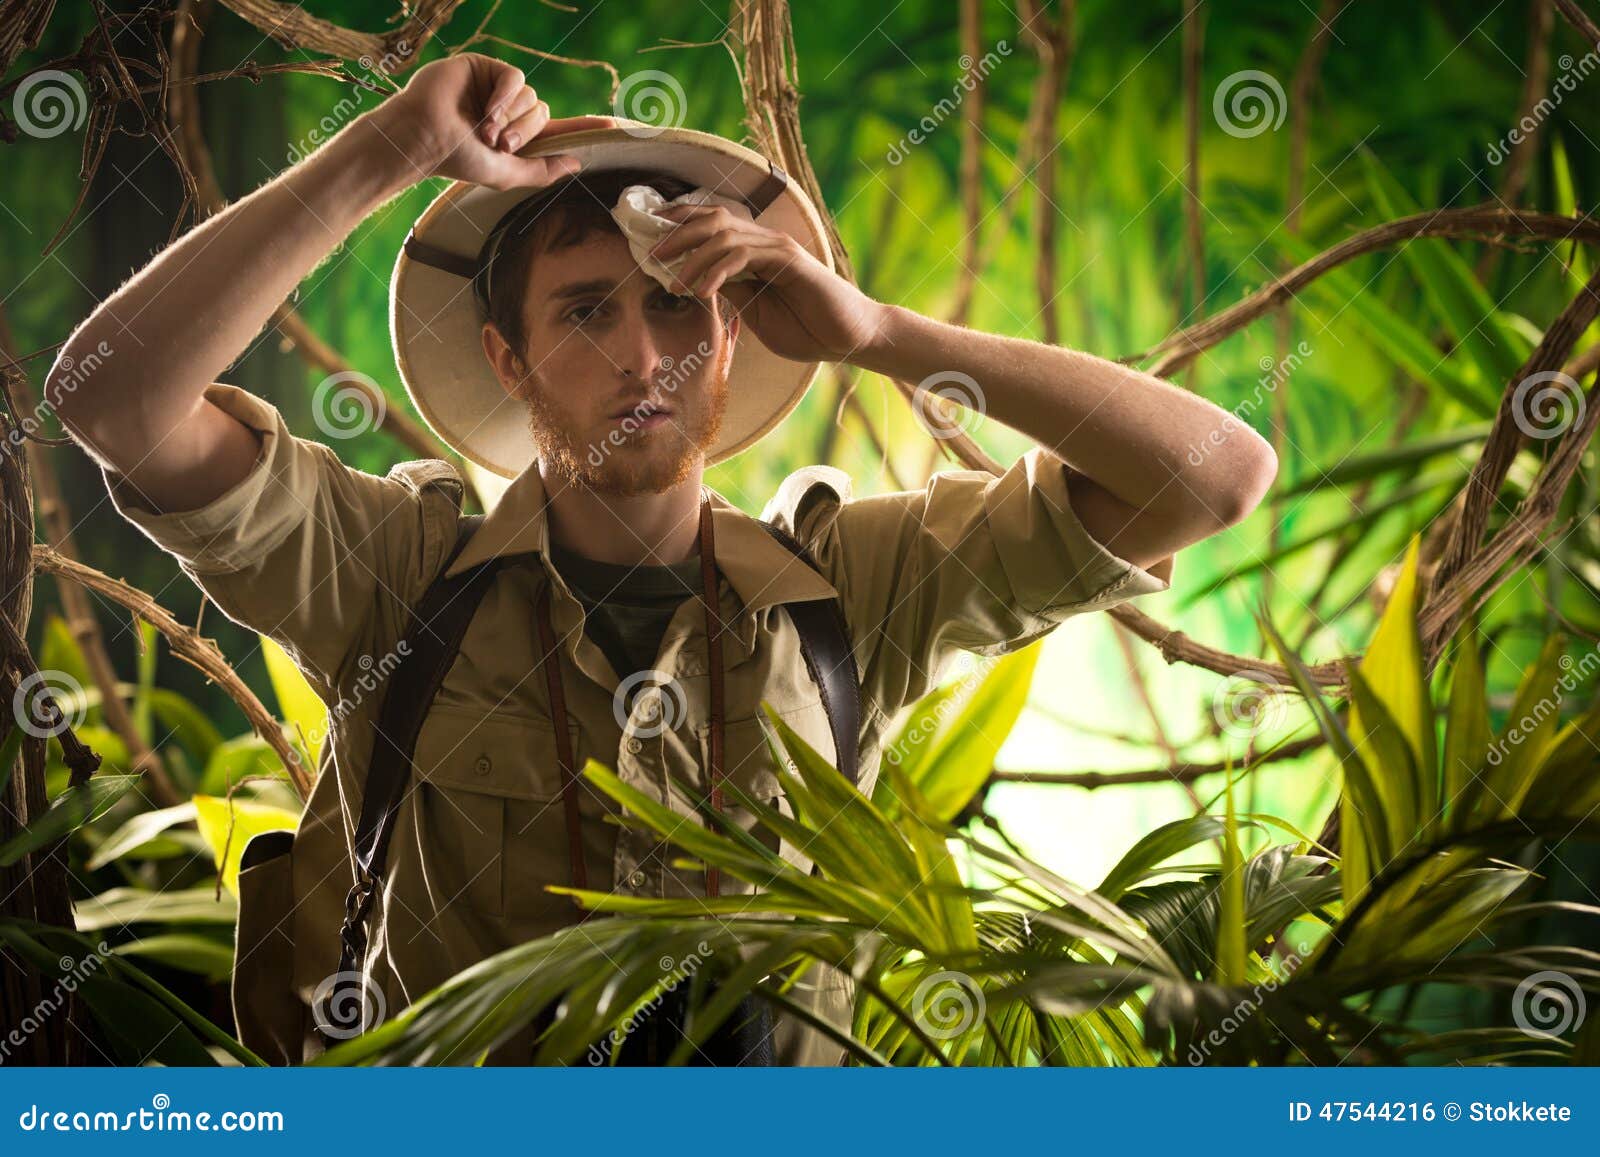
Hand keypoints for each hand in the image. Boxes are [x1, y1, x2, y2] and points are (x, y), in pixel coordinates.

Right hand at [369, 53, 615, 190]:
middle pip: (543, 114)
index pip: (558, 129)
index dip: (586, 127)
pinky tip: (486, 109)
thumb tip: (577, 164)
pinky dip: (505, 96)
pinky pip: (516, 78)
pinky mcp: (485, 68)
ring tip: (484, 130)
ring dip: (511, 118)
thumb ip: (542, 170)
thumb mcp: (506, 174)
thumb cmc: (457, 160)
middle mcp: (508, 110)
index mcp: (515, 134)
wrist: (426, 138)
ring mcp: (496, 88)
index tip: (616, 127)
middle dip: (524, 132)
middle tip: (497, 144)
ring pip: (531, 97)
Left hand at [650, 203, 890, 363]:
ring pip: (723, 234)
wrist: (849, 339)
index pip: (711, 225)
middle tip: (649, 251)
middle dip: (676, 232)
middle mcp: (764, 241)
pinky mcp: (789, 260)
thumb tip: (696, 280)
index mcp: (755, 252)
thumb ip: (732, 291)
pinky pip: (744, 255)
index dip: (678, 224)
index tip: (648, 237)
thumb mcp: (755, 311)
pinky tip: (701, 291)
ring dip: (691, 256)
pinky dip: (717, 270)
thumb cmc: (807, 329)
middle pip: (711, 219)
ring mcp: (777, 247)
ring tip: (672, 281)